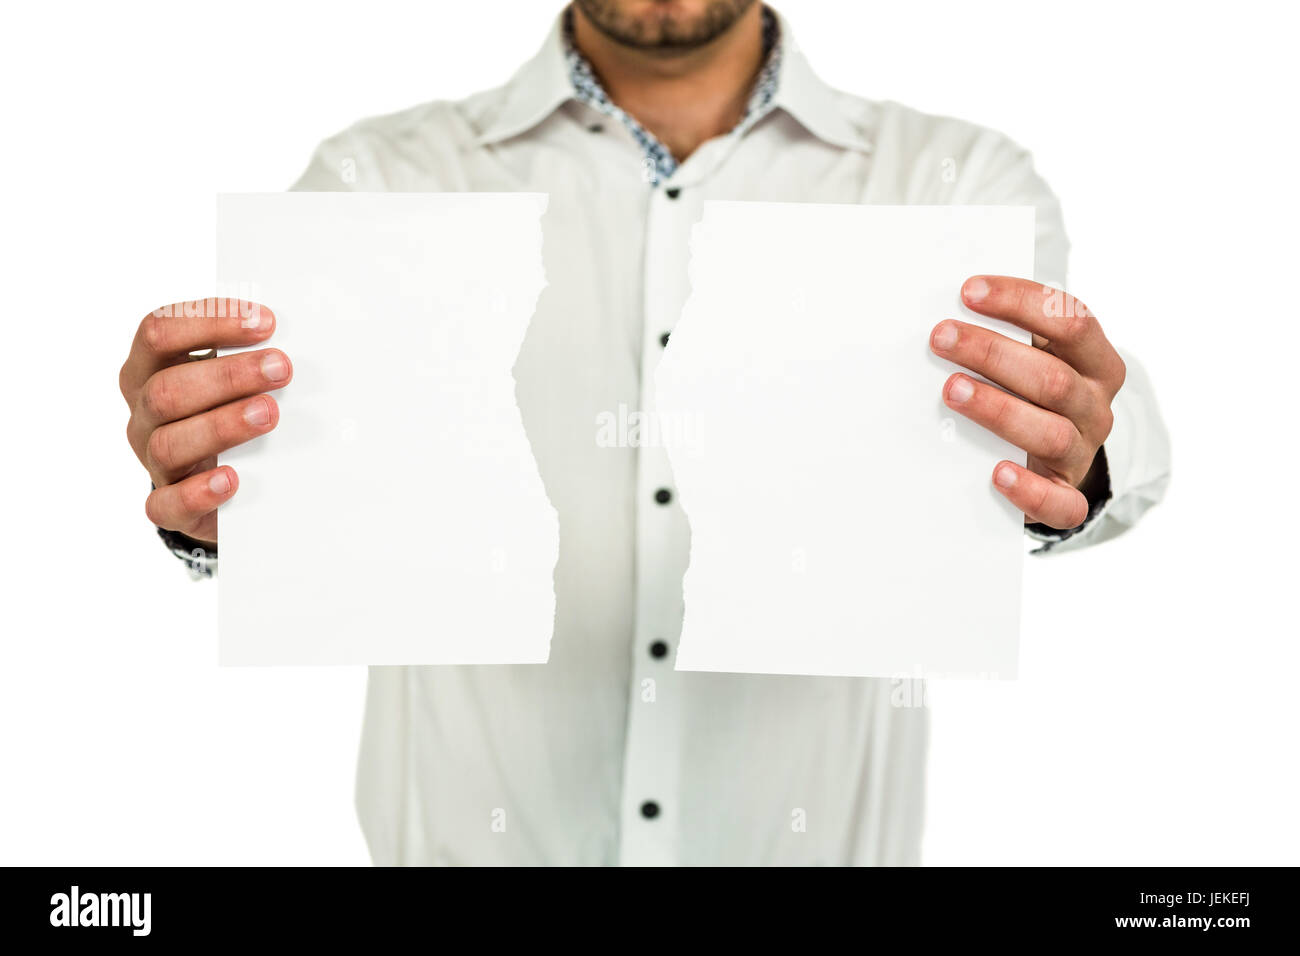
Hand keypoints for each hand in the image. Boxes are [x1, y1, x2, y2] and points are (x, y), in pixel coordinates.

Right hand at [120, 299, 289, 545]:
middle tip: (281, 368)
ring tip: (268, 413)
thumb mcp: (230, 379)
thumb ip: (249, 356)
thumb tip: (301, 338)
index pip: (159, 332)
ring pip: (169, 442)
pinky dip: (198, 492)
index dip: (208, 321)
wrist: (217, 483)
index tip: (266, 322)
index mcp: (150, 369)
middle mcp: (145, 413)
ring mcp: (152, 460)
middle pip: (166, 388)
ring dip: (222, 425)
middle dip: (227, 375)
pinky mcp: (168, 506)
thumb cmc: (226, 413)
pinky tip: (231, 479)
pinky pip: (168, 504)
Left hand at [929, 276, 1125, 529]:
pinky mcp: (1068, 497)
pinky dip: (1030, 490)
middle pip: (1053, 377)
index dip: (1020, 302)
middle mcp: (1095, 406)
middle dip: (993, 353)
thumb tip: (947, 315)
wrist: (1054, 463)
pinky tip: (996, 473)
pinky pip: (1060, 502)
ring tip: (952, 390)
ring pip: (1051, 432)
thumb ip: (1008, 337)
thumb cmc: (1033, 396)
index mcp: (1095, 362)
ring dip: (998, 409)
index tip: (968, 291)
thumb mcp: (1035, 360)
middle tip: (942, 338)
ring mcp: (1084, 452)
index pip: (1072, 320)